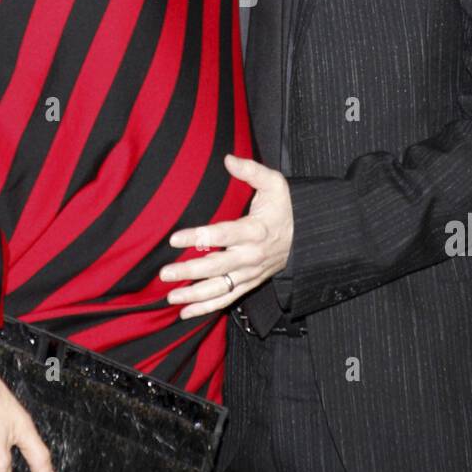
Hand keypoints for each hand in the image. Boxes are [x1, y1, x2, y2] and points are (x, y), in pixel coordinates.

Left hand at [160, 154, 292, 317]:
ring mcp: (250, 273)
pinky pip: (226, 299)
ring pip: (219, 288)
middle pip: (216, 266)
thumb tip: (228, 159)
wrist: (306, 236)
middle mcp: (251, 255)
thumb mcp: (274, 184)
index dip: (198, 236)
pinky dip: (206, 308)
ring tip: (170, 297)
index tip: (174, 239)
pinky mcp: (249, 283)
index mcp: (255, 230)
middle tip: (165, 272)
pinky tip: (185, 313)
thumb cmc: (284, 208)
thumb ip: (251, 171)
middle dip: (189, 271)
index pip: (222, 235)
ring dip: (194, 295)